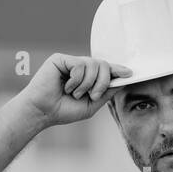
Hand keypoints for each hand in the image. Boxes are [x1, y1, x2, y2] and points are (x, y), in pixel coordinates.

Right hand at [16, 53, 131, 127]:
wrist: (42, 112)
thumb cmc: (63, 110)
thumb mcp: (91, 105)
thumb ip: (106, 93)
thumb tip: (121, 81)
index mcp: (87, 77)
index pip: (105, 69)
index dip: (117, 70)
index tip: (129, 73)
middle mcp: (79, 67)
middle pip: (103, 65)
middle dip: (103, 82)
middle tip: (93, 95)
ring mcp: (70, 62)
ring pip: (93, 64)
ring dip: (87, 84)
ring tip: (75, 94)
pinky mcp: (60, 59)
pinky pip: (79, 65)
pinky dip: (76, 80)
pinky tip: (66, 87)